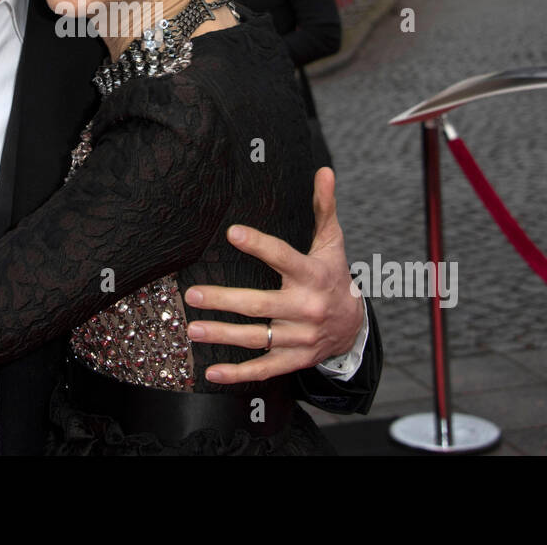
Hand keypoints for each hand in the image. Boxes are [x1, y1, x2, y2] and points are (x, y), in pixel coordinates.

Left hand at [185, 168, 363, 383]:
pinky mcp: (294, 359)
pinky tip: (211, 372)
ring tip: (191, 328)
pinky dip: (238, 374)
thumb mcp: (332, 243)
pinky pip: (264, 368)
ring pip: (256, 338)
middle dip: (224, 300)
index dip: (259, 244)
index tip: (233, 232)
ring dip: (222, 335)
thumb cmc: (334, 276)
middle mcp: (306, 308)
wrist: (355, 326)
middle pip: (260, 304)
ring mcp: (300, 337)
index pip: (283, 257)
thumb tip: (324, 171)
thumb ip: (324, 208)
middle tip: (192, 294)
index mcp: (313, 275)